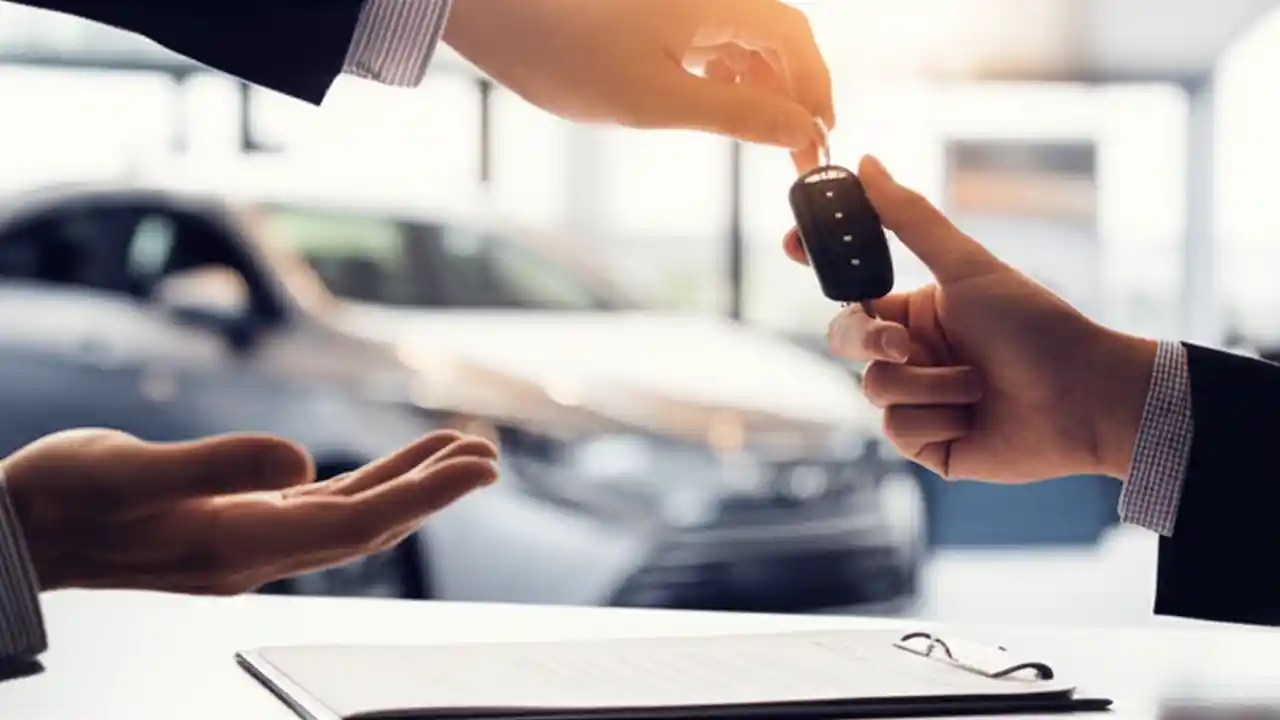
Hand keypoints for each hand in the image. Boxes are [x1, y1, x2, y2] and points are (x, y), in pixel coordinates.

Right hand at [1, 429, 496, 592]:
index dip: (427, 493)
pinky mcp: (231, 528)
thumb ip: (213, 467)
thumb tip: (298, 459)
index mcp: (240, 543)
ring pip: (350, 515)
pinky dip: (361, 485)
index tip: (481, 465)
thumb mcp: (127, 472)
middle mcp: (255, 551)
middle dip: (434, 489)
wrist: (13, 533)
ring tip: (455, 450)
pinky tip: (381, 468)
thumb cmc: (58, 500)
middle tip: (489, 454)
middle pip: (371, 522)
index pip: (362, 521)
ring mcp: (245, 543)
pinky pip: (317, 508)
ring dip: (405, 484)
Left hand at [445, 0, 833, 169]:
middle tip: (799, 152)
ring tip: (766, 139)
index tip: (820, 142)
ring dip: (764, 87)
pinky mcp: (661, 8)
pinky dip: (730, 74)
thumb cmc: (568, 53)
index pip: (795, 39)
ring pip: (747, 38)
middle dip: (794, 93)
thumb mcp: (659, 100)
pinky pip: (715, 37)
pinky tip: (724, 106)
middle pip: (778, 36)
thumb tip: (800, 132)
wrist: (496, 14)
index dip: (817, 91)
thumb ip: (739, 115)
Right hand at [784, 156, 1157, 481]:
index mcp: (915, 309)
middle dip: (873, 342)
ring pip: (873, 388)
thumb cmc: (1035, 325)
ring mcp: (917, 399)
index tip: (791, 245)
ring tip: (979, 385)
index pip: (850, 288)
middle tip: (907, 345)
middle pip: (846, 340)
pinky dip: (938, 420)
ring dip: (930, 385)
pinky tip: (976, 418)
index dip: (820, 266)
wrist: (1082, 398)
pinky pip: (896, 429)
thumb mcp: (967, 267)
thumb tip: (867, 162)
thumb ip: (910, 219)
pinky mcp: (925, 444)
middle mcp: (911, 353)